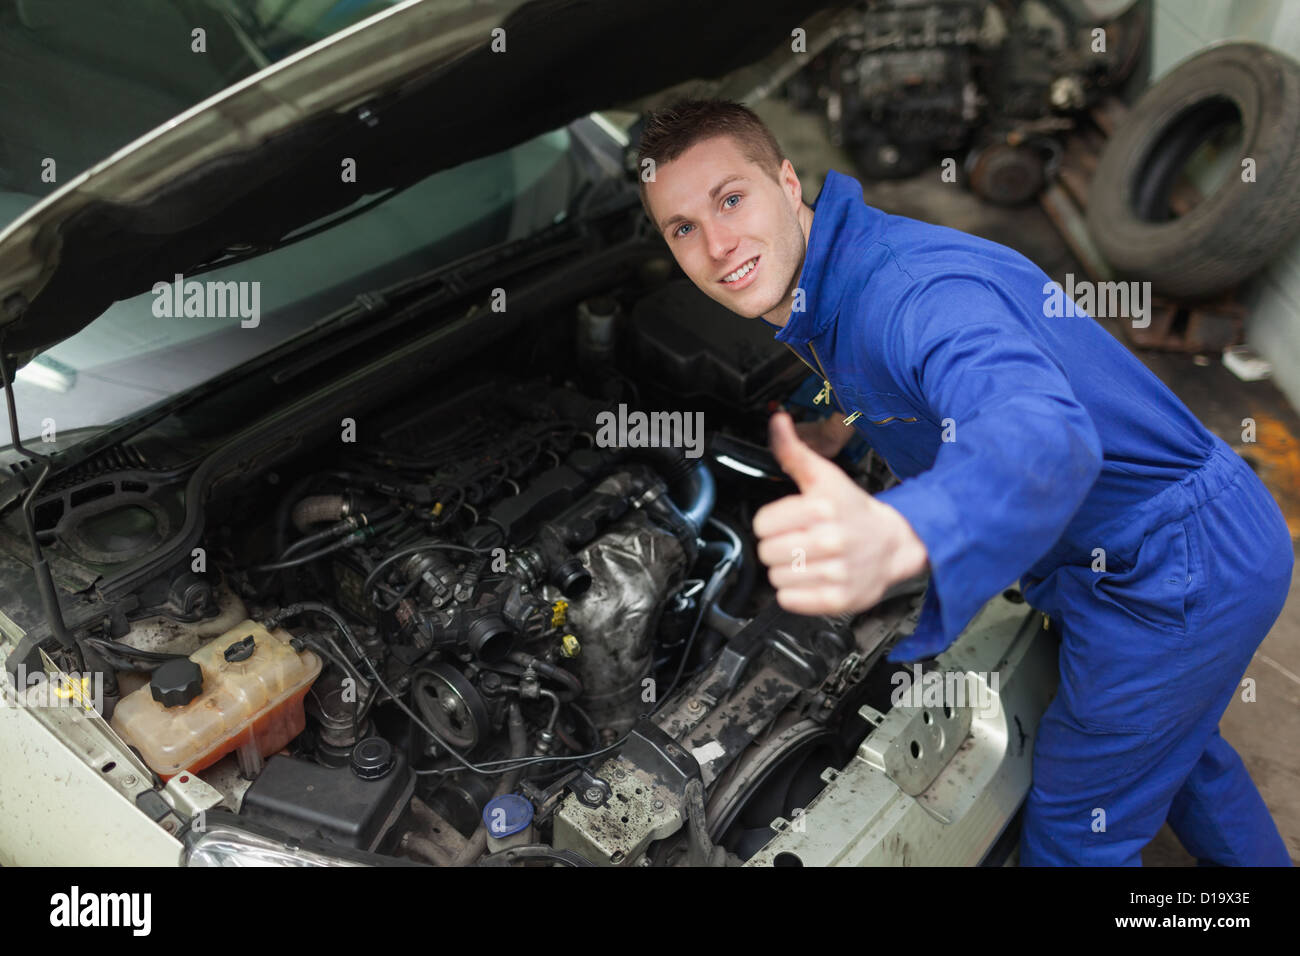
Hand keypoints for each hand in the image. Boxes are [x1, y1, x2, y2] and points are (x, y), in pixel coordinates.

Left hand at [755, 411, 927, 615]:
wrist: (896, 542)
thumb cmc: (855, 510)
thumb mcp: (825, 476)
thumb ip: (794, 451)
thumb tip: (778, 421)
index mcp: (822, 507)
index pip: (762, 524)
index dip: (770, 522)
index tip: (786, 522)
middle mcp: (830, 540)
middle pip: (767, 552)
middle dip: (777, 546)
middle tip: (797, 541)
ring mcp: (836, 572)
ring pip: (776, 578)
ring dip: (786, 571)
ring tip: (806, 560)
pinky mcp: (839, 599)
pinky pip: (790, 601)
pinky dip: (795, 593)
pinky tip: (811, 578)